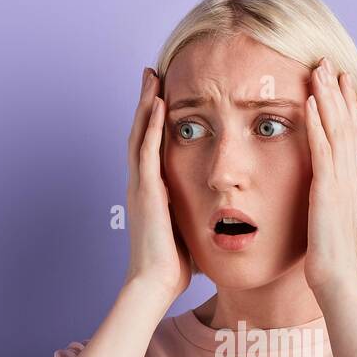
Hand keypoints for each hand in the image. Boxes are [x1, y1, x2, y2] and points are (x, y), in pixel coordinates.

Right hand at [123, 67, 191, 304]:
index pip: (151, 146)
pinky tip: (157, 105)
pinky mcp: (146, 192)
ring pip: (139, 134)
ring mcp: (139, 186)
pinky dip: (150, 126)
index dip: (154, 121)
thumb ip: (195, 214)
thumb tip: (218, 212)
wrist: (155, 283)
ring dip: (145, 104)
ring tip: (151, 76)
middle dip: (146, 102)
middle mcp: (140, 184)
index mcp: (150, 191)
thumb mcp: (188, 229)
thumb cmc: (174, 265)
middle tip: (151, 74)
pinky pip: (146, 151)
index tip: (163, 97)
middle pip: (140, 132)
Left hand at [302, 57, 356, 293]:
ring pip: (335, 130)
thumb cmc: (329, 255)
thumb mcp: (330, 218)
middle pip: (344, 124)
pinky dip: (317, 124)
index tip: (339, 80)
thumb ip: (330, 198)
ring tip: (320, 70)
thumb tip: (327, 188)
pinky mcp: (327, 190)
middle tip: (329, 62)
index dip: (344, 106)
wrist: (335, 277)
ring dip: (328, 98)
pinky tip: (310, 102)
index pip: (348, 134)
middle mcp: (348, 176)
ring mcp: (339, 181)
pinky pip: (322, 150)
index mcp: (348, 181)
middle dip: (337, 92)